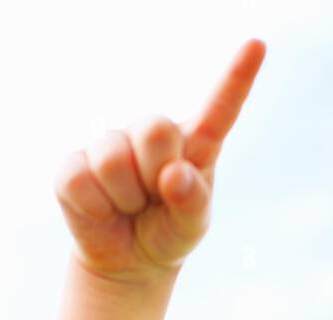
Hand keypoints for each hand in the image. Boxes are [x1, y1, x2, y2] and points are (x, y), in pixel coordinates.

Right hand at [53, 38, 266, 285]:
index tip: (258, 45)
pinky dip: (96, 206)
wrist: (129, 260)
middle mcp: (151, 133)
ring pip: (113, 159)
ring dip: (126, 197)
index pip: (219, 108)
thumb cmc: (169, 232)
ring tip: (131, 207)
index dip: (236, 78)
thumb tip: (173, 174)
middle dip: (155, 172)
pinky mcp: (75, 165)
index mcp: (193, 144)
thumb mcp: (192, 226)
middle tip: (154, 197)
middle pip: (155, 128)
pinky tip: (102, 210)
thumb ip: (193, 202)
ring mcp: (110, 144)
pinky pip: (82, 180)